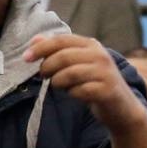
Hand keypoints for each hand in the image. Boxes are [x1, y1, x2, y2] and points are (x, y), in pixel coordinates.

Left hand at [24, 34, 146, 134]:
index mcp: (91, 45)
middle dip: (47, 67)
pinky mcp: (107, 90)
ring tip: (58, 85)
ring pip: (70, 74)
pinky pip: (80, 91)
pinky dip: (72, 93)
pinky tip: (74, 94)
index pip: (61, 40)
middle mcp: (100, 55)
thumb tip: (34, 40)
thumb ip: (57, 51)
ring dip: (58, 81)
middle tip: (42, 75)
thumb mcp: (77, 64)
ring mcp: (105, 73)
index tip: (25, 57)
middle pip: (63, 57)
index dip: (41, 48)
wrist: (121, 107)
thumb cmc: (94, 82)